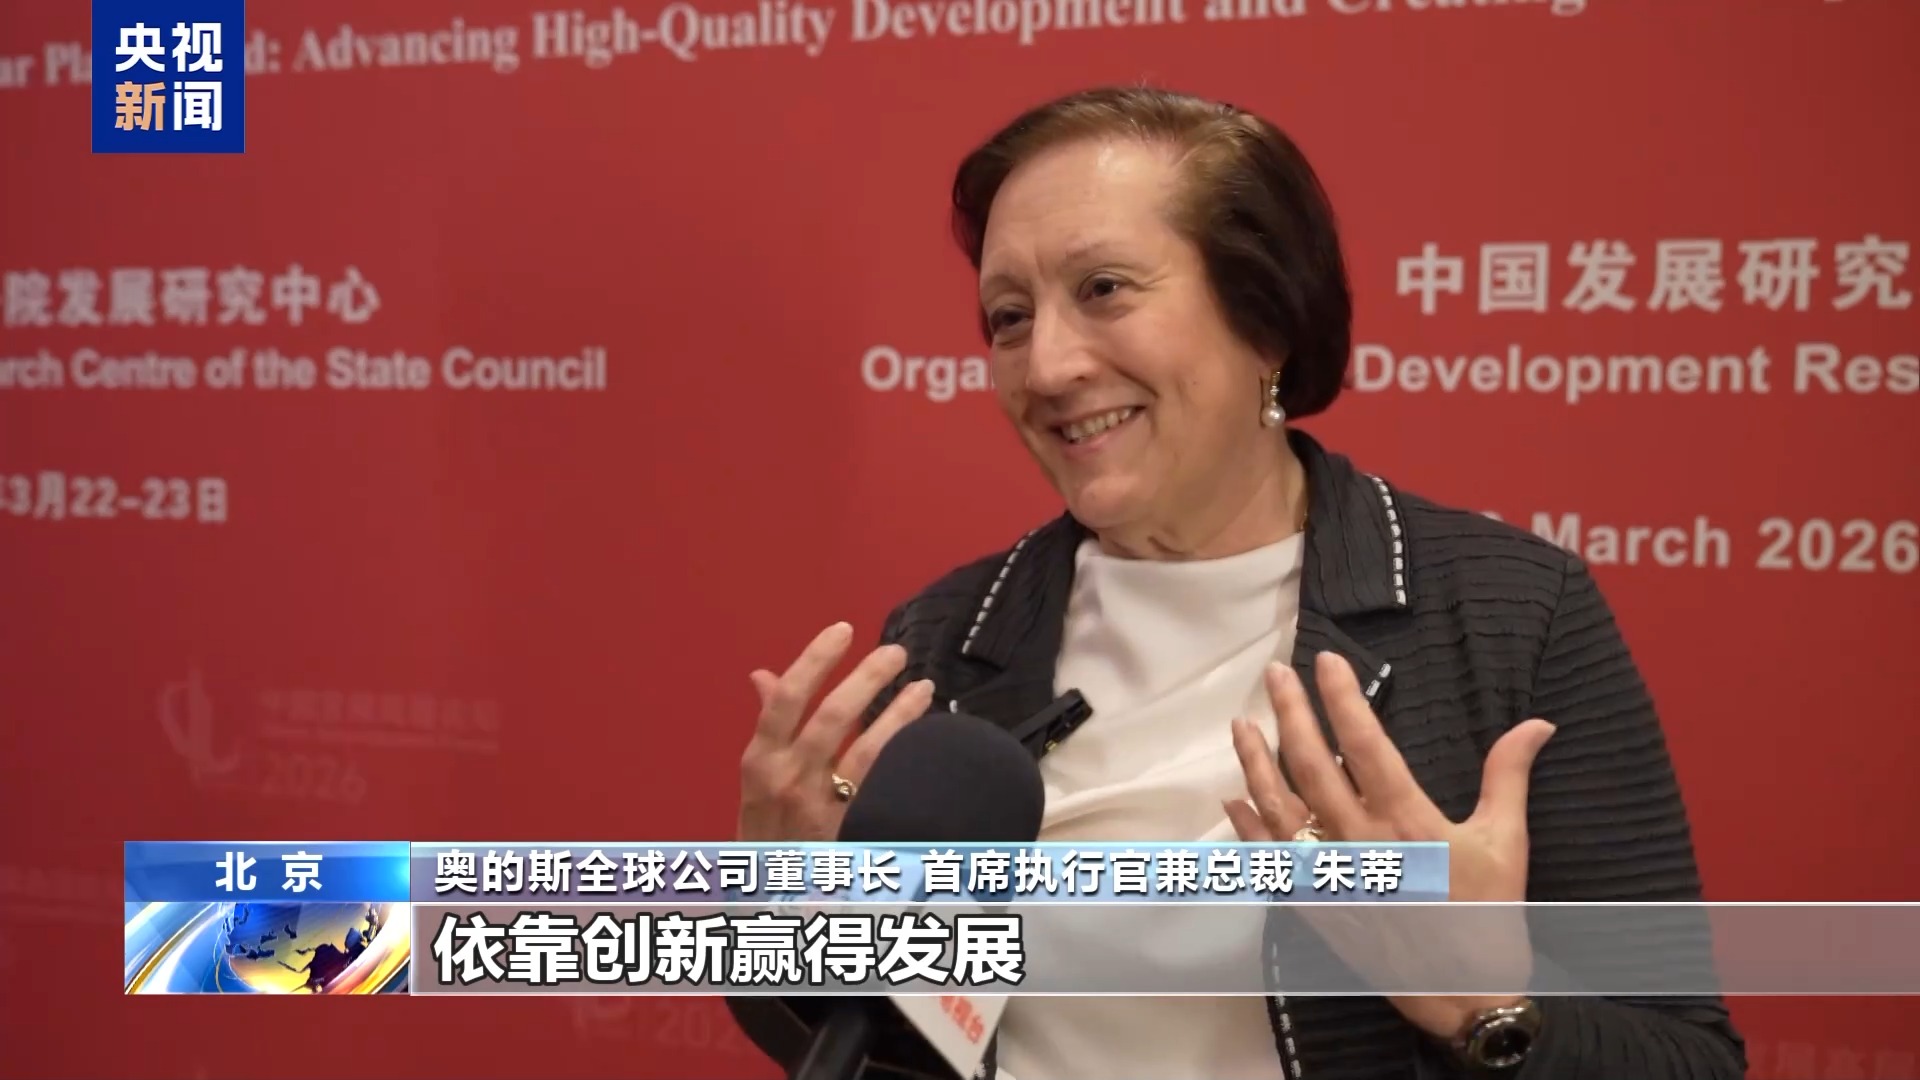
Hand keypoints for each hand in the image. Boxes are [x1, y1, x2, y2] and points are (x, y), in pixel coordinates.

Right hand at [736, 622, 934, 842]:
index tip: (843, 630)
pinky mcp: (853, 831)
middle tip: (896, 653)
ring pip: (868, 750)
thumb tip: (763, 675)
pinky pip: (886, 784)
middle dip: (867, 679)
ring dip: (900, 713)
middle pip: (832, 717)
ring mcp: (821, 808)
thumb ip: (767, 727)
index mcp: (759, 761)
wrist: (774, 898)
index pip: (786, 699)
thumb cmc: (765, 833)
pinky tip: (930, 739)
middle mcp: (787, 780)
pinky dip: (906, 756)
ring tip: (924, 686)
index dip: (815, 660)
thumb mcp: (756, 780)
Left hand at [1223, 652, 1555, 1038]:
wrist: (1465, 996)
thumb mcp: (1507, 842)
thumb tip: (1538, 722)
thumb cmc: (1489, 916)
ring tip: (1242, 724)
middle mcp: (1362, 842)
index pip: (1366, 743)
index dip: (1343, 699)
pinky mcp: (1315, 906)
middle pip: (1313, 766)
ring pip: (1281, 808)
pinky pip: (1271, 861)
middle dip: (1291, 714)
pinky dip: (1249, 829)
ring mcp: (1332, 876)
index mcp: (1409, 820)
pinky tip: (1233, 799)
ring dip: (1257, 763)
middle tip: (1275, 674)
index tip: (1325, 662)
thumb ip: (1509, 775)